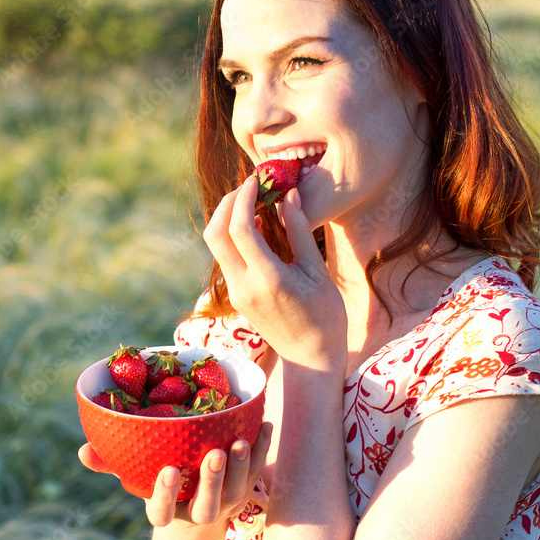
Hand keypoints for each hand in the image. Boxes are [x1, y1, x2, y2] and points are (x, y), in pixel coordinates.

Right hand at [78, 422, 272, 526]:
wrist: (194, 490)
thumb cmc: (156, 472)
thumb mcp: (131, 471)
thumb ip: (108, 462)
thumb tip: (84, 451)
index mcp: (168, 509)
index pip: (163, 510)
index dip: (166, 494)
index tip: (169, 470)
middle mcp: (199, 509)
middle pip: (208, 504)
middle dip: (213, 480)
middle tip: (214, 453)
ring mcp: (225, 500)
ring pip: (236, 490)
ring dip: (241, 466)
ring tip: (240, 441)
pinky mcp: (244, 485)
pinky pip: (256, 470)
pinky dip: (261, 448)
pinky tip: (262, 426)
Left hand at [202, 177, 347, 370]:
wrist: (310, 359)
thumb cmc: (325, 315)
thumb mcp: (317, 271)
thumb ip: (299, 230)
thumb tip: (288, 194)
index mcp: (268, 279)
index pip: (240, 228)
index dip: (244, 198)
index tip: (257, 179)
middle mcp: (244, 285)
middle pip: (215, 233)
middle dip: (227, 203)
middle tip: (249, 186)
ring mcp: (235, 292)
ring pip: (215, 245)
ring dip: (227, 218)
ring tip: (254, 202)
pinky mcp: (235, 296)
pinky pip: (224, 257)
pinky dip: (232, 235)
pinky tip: (255, 226)